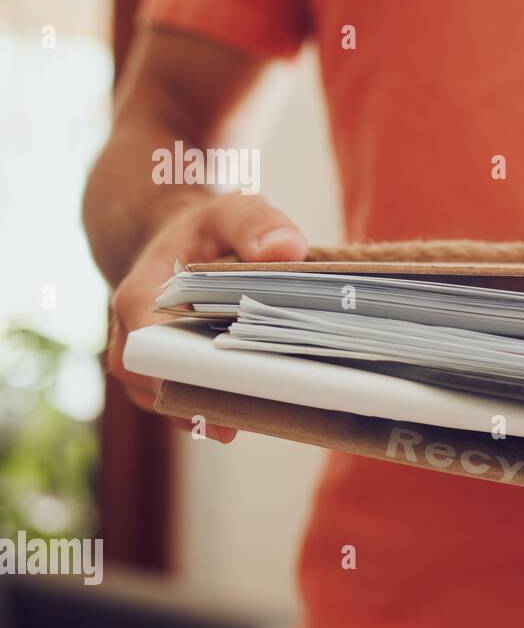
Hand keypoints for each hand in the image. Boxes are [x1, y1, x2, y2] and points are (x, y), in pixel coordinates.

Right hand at [107, 191, 307, 441]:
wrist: (179, 242)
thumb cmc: (206, 229)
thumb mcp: (230, 213)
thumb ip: (257, 225)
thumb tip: (287, 250)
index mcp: (139, 299)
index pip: (155, 350)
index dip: (193, 371)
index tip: (239, 384)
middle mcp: (132, 338)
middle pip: (162, 386)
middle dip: (211, 400)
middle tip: (266, 408)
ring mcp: (146, 362)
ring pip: (174, 403)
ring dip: (218, 410)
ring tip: (269, 414)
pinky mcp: (167, 375)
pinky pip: (187, 404)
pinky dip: (220, 409)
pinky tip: (263, 413)